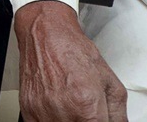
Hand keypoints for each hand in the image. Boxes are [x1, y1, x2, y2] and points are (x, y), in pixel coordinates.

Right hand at [14, 0, 127, 121]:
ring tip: (73, 109)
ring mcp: (43, 112)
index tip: (100, 119)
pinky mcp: (28, 110)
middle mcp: (63, 111)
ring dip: (70, 121)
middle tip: (88, 113)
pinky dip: (52, 120)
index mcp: (86, 106)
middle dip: (86, 121)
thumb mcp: (111, 83)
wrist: (45, 34)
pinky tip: (59, 110)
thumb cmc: (74, 52)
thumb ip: (118, 115)